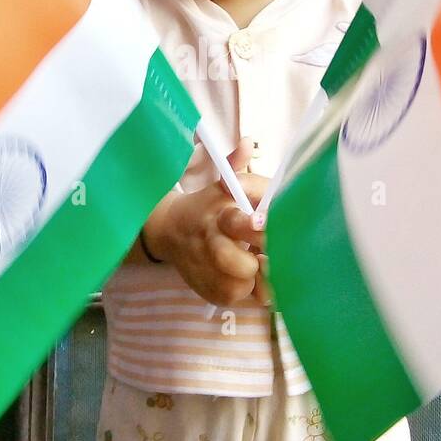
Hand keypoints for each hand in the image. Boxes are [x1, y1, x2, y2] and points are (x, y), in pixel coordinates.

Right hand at [146, 137, 271, 307]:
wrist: (172, 231)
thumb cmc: (210, 206)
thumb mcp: (222, 183)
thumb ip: (237, 165)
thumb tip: (248, 143)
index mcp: (220, 213)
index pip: (238, 222)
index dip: (255, 227)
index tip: (263, 226)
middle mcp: (213, 242)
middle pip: (240, 264)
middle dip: (261, 261)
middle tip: (268, 254)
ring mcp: (209, 268)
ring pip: (240, 285)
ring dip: (254, 277)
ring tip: (257, 263)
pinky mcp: (209, 289)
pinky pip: (235, 297)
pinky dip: (246, 290)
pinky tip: (248, 277)